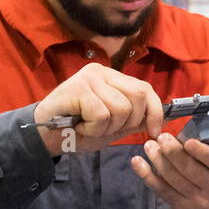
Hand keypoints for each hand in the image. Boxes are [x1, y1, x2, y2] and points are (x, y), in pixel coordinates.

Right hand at [33, 63, 163, 155]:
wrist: (45, 136)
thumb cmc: (77, 129)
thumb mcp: (113, 126)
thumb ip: (134, 120)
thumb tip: (163, 120)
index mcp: (113, 77)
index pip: (145, 89)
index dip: (155, 112)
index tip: (155, 131)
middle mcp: (102, 72)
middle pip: (137, 98)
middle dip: (128, 122)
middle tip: (106, 129)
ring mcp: (89, 78)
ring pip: (121, 108)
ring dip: (107, 128)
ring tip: (89, 126)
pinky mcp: (77, 88)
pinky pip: (102, 115)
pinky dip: (93, 128)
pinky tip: (79, 126)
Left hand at [131, 133, 208, 208]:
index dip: (202, 151)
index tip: (188, 141)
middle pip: (190, 169)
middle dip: (173, 151)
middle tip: (162, 137)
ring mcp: (197, 200)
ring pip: (173, 178)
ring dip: (158, 160)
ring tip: (149, 145)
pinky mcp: (180, 207)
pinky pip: (161, 189)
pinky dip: (146, 175)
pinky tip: (137, 162)